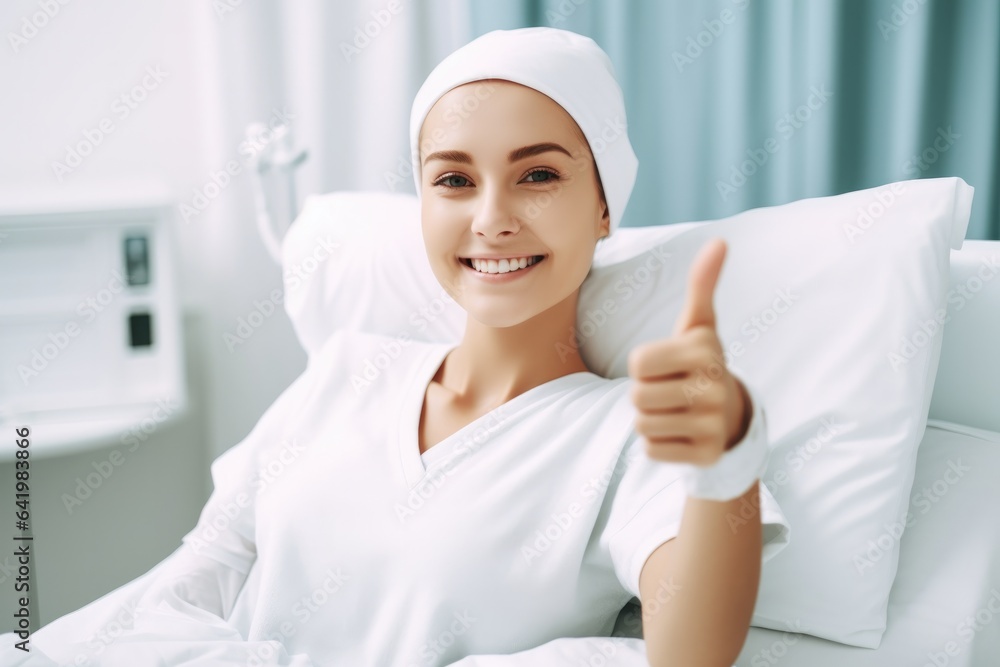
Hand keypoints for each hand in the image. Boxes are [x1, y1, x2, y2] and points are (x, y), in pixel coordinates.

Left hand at [627, 238, 750, 465]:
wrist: (732, 416)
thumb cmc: (700, 364)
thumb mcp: (700, 324)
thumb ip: (703, 284)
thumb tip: (718, 241)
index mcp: (705, 351)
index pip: (638, 363)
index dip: (644, 366)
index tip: (667, 365)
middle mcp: (714, 387)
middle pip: (637, 396)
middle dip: (645, 394)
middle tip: (671, 391)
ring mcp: (713, 424)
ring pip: (642, 424)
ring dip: (650, 419)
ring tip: (675, 410)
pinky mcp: (706, 455)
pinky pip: (652, 450)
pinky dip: (658, 444)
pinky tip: (681, 433)